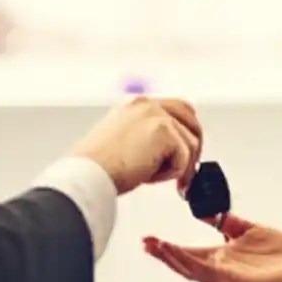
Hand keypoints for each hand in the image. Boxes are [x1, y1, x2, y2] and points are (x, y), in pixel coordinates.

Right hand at [71, 96, 202, 194]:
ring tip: (150, 176)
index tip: (183, 156)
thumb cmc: (97, 166)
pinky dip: (170, 175)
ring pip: (190, 145)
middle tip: (185, 175)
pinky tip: (147, 176)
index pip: (176, 109)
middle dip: (193, 149)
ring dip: (176, 167)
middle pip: (191, 121)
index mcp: (137, 105)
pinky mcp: (164, 131)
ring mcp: (157, 115)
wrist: (87, 174)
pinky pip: (184, 160)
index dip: (184, 134)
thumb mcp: (124, 141)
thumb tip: (171, 151)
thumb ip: (147, 137)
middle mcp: (148, 104)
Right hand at [142, 214, 281, 281]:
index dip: (168, 248)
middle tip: (147, 244)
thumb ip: (226, 222)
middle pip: (188, 265)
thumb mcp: (248, 230)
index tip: (148, 239)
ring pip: (199, 273)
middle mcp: (224, 271)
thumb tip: (205, 210)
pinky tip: (191, 260)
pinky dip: (203, 269)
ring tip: (162, 250)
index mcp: (222, 258)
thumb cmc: (281, 253)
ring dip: (179, 262)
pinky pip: (220, 277)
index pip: (189, 253)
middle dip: (166, 256)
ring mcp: (234, 279)